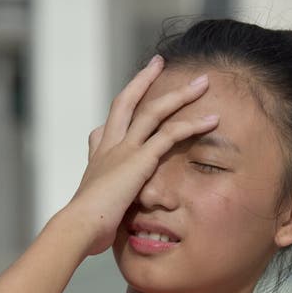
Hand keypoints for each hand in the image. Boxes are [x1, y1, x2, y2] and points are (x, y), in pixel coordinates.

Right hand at [66, 55, 218, 255]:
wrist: (79, 226)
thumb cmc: (86, 229)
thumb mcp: (95, 212)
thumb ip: (106, 208)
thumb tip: (107, 223)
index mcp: (97, 160)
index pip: (105, 129)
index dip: (117, 115)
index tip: (128, 101)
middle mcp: (108, 147)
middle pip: (125, 102)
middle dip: (142, 81)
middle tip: (157, 63)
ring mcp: (124, 149)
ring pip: (153, 110)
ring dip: (180, 95)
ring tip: (202, 83)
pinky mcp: (140, 158)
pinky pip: (170, 134)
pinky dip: (193, 124)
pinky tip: (212, 119)